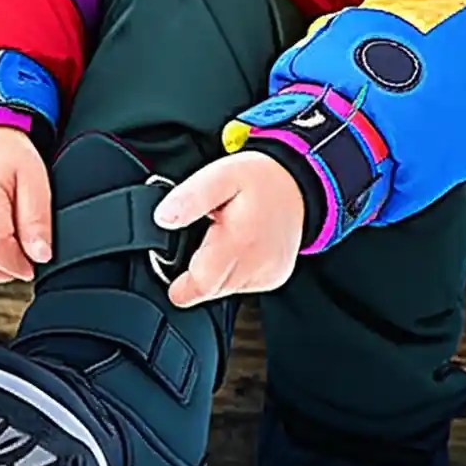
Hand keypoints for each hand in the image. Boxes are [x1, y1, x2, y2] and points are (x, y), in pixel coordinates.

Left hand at [153, 151, 304, 306]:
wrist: (302, 183)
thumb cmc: (262, 179)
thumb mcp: (220, 175)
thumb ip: (190, 198)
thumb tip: (163, 219)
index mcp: (239, 244)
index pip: (195, 287)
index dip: (177, 278)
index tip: (174, 258)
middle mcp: (256, 267)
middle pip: (207, 290)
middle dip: (196, 270)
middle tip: (206, 234)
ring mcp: (267, 276)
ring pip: (223, 290)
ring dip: (215, 269)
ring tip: (225, 236)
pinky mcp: (274, 278)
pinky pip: (242, 285)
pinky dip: (234, 270)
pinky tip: (241, 244)